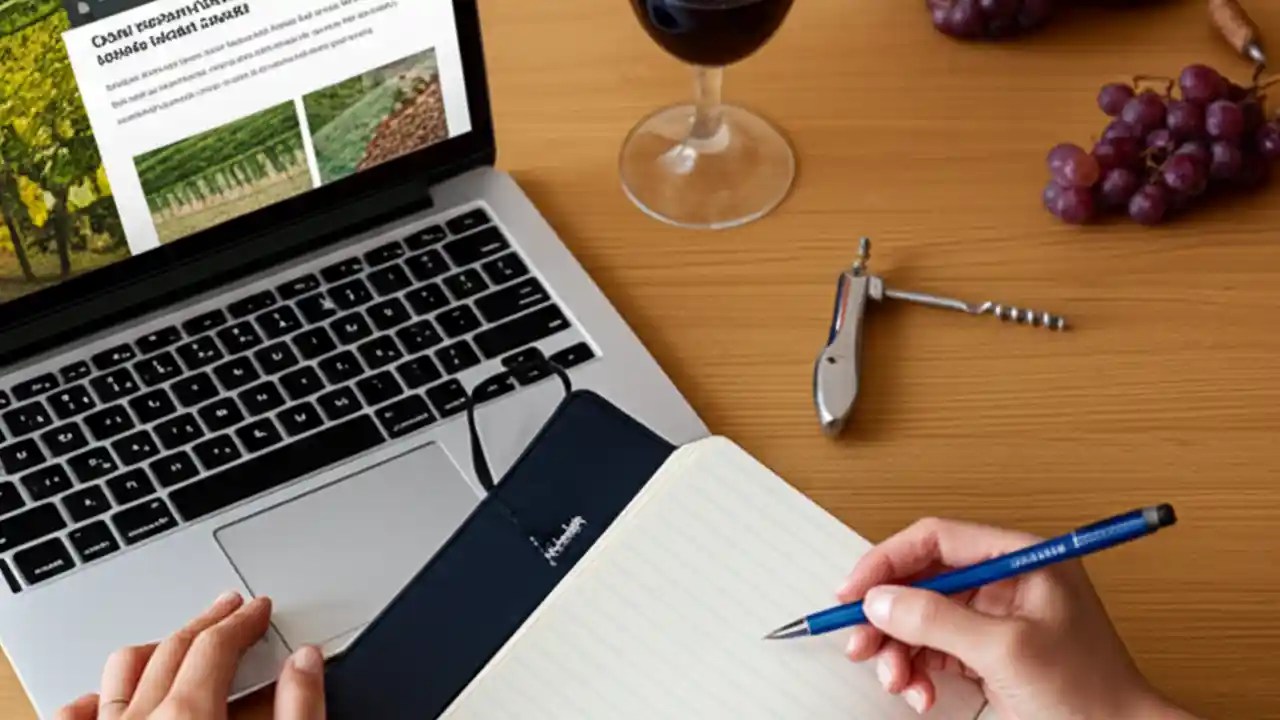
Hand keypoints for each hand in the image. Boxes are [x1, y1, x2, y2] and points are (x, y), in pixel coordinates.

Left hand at [56, 592, 325, 719]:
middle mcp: (142, 719)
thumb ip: (300, 709)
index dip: (245, 621)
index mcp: (191, 714)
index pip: (218, 645)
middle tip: (232, 608)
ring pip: (122, 671)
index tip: (259, 608)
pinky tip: (104, 695)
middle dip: (208, 622)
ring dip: (156, 647)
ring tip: (179, 640)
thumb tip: (306, 662)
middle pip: (174, 648)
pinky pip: (76, 715)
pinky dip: (92, 698)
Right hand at [837, 518, 1194, 718]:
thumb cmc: (1093, 695)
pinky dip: (917, 670)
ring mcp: (996, 619)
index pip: (937, 540)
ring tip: (898, 678)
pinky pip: (933, 650)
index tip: (854, 591)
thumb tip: (882, 598)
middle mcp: (1006, 582)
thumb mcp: (1007, 651)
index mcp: (1022, 558)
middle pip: (922, 580)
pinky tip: (920, 690)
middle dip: (888, 614)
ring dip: (899, 650)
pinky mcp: (987, 653)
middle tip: (861, 640)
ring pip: (921, 619)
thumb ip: (939, 619)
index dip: (888, 561)